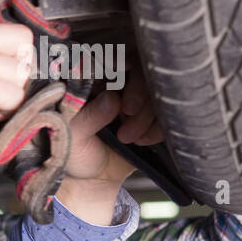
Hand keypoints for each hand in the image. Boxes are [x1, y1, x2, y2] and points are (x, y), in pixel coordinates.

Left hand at [65, 69, 164, 187]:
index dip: (119, 61)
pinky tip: (144, 140)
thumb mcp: (72, 137)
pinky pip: (169, 113)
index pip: (109, 60)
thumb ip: (87, 117)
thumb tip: (111, 98)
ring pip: (158, 92)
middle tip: (128, 111)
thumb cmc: (73, 154)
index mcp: (89, 84)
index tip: (123, 70)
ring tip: (127, 137)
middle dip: (138, 91)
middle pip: (141, 71)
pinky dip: (159, 127)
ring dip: (147, 114)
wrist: (92, 180)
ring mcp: (138, 101)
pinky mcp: (154, 117)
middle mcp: (116, 87)